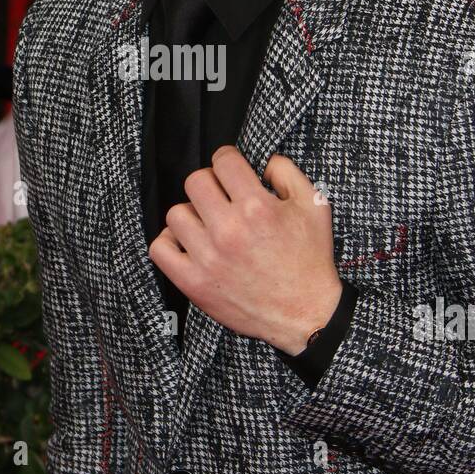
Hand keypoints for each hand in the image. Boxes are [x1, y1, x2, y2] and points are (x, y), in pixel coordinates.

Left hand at [148, 145, 341, 353]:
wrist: (306, 314)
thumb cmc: (310, 260)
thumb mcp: (314, 206)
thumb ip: (287, 173)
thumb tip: (263, 161)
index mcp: (256, 207)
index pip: (223, 161)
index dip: (228, 159)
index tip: (230, 169)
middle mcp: (229, 230)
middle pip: (195, 181)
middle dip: (210, 184)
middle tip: (222, 197)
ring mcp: (208, 257)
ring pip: (177, 214)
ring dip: (192, 214)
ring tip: (208, 224)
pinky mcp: (194, 283)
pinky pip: (160, 250)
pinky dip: (171, 242)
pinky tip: (190, 243)